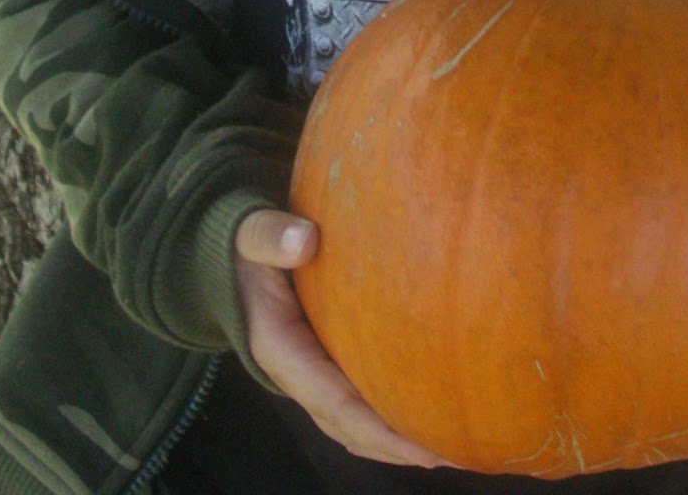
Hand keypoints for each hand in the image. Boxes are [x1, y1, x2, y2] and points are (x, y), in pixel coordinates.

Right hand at [234, 209, 450, 467]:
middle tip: (455, 452)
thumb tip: (305, 240)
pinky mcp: (322, 363)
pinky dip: (386, 417)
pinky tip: (424, 414)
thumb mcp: (252, 236)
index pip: (334, 402)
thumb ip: (270, 236)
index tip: (421, 445)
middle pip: (349, 426)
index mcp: (279, 348)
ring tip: (450, 444)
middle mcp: (295, 373)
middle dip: (398, 445)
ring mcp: (309, 373)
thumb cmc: (247, 244)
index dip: (378, 428)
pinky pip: (355, 401)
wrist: (232, 255)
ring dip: (396, 439)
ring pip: (353, 422)